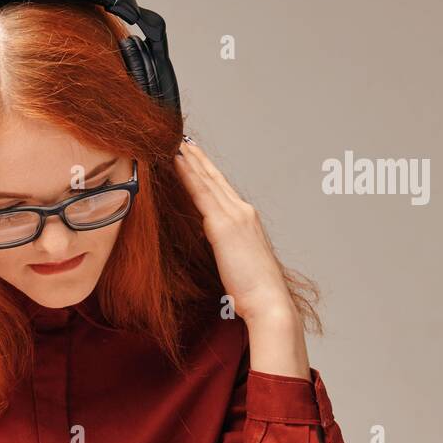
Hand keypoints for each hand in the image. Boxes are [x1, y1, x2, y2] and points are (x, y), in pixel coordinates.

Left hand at [174, 137, 295, 322]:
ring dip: (190, 160)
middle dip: (198, 158)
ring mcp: (235, 216)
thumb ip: (223, 244)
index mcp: (246, 221)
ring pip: (207, 180)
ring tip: (174, 144)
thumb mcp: (235, 261)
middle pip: (214, 179)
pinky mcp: (224, 225)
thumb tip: (208, 237)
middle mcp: (243, 212)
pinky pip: (201, 194)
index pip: (221, 190)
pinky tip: (177, 163)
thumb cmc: (253, 291)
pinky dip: (189, 176)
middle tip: (181, 140)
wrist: (268, 301)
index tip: (194, 156)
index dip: (207, 171)